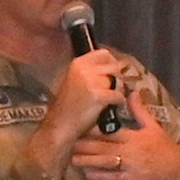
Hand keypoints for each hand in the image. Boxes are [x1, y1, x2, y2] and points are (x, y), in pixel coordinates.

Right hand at [30, 49, 139, 176]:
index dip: (112, 63)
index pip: (104, 54)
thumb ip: (89, 72)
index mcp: (78, 63)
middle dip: (117, 79)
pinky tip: (114, 108)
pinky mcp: (98, 96)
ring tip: (112, 100)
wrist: (60, 125)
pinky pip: (119, 96)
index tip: (113, 74)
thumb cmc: (68, 106)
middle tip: (113, 90)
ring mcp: (91, 82)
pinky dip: (119, 103)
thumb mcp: (74, 80)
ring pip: (118, 81)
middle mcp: (84, 69)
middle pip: (114, 67)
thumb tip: (111, 66)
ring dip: (119, 91)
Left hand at [74, 91, 179, 179]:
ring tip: (71, 158)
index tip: (80, 124)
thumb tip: (132, 92)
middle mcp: (129, 150)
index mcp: (134, 136)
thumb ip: (141, 111)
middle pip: (103, 146)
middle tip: (68, 141)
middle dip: (84, 145)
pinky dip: (99, 175)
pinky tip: (87, 173)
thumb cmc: (166, 149)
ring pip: (104, 162)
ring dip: (87, 160)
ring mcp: (129, 166)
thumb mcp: (155, 128)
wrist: (179, 173)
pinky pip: (111, 177)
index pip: (110, 130)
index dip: (94, 128)